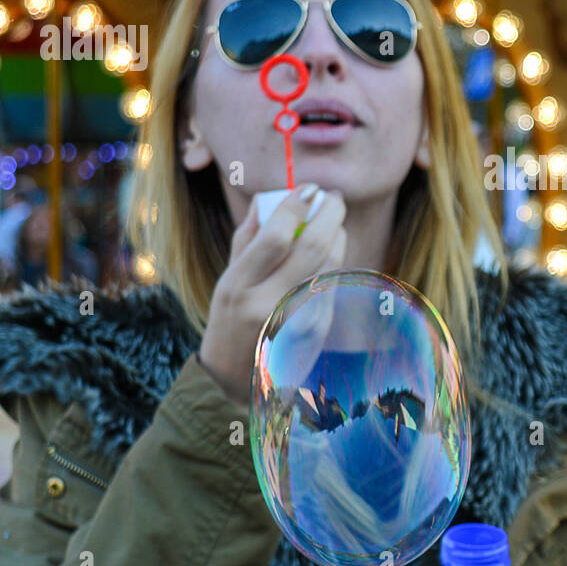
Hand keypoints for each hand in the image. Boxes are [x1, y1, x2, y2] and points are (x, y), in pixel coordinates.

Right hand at [199, 184, 346, 406]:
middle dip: (329, 213)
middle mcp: (267, 304)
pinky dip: (333, 260)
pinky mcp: (317, 328)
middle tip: (334, 196)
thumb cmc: (230, 317)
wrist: (236, 377)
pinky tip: (328, 252)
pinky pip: (331, 282)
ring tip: (333, 220)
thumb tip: (274, 197)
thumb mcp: (228, 279)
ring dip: (338, 234)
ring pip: (330, 263)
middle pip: (312, 246)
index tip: (309, 188)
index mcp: (238, 287)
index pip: (275, 237)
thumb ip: (249, 238)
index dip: (296, 206)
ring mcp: (296, 319)